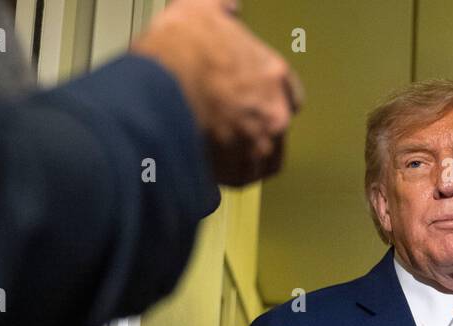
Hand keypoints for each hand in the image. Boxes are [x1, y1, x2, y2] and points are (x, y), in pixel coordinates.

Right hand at [132, 0, 299, 185]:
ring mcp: (255, 145)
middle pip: (276, 132)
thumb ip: (220, 9)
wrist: (162, 85)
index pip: (290, 97)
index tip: (254, 106)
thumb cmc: (180, 49)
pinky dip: (225, 179)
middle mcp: (272, 113)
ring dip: (242, 161)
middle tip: (232, 133)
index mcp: (272, 74)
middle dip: (257, 134)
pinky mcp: (234, 171)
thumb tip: (226, 7)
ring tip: (220, 159)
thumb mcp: (201, 8)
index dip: (268, 102)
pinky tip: (209, 172)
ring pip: (259, 162)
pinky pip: (236, 181)